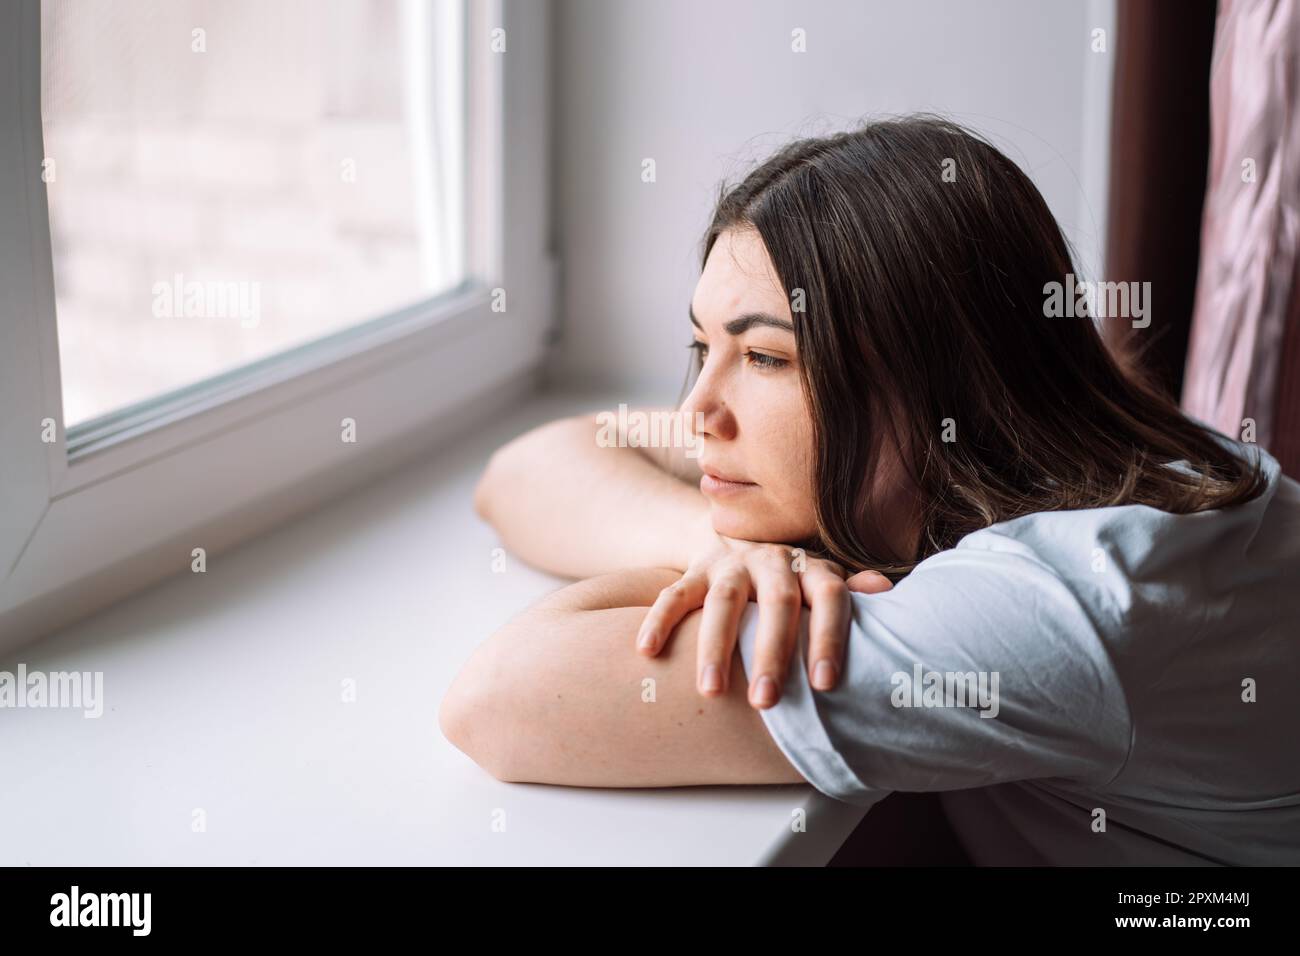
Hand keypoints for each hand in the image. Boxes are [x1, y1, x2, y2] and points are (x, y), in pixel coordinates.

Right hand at [634, 533, 893, 708]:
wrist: (740, 537)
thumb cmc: (793, 579)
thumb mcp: (824, 581)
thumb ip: (852, 591)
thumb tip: (888, 592)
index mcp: (812, 567)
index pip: (829, 597)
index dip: (828, 637)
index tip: (824, 684)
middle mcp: (774, 560)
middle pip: (775, 604)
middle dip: (770, 653)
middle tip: (765, 702)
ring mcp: (731, 563)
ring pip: (723, 601)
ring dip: (715, 646)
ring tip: (710, 692)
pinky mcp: (696, 569)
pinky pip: (675, 593)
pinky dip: (660, 620)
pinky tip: (647, 652)